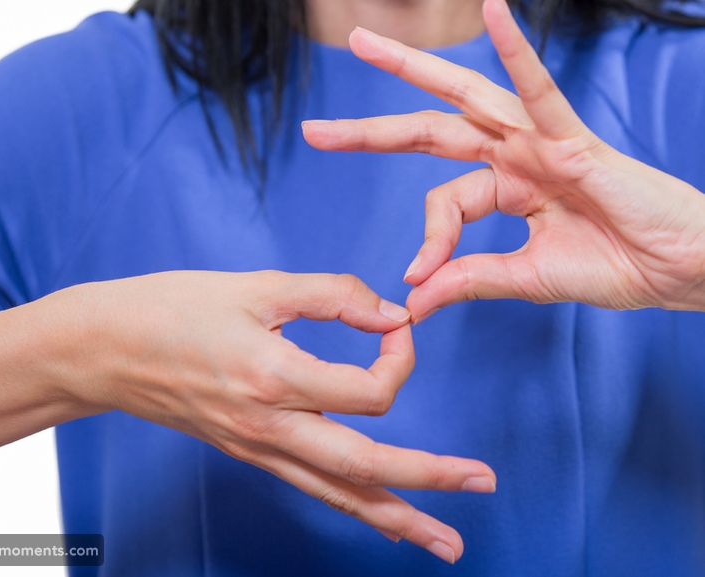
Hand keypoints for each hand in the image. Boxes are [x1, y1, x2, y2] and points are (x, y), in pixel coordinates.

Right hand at [58, 271, 495, 562]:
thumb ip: (332, 294)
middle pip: (368, 467)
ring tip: (446, 541)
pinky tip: (380, 518)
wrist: (106, 350)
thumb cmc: (174, 309)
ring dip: (399, 518)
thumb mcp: (257, 285)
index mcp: (275, 377)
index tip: (397, 327)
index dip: (401, 357)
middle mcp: (271, 427)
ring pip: (340, 495)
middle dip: (431, 478)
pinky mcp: (250, 452)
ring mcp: (259, 449)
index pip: (371, 389)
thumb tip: (389, 314)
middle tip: (482, 484)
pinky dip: (353, 506)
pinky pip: (311, 488)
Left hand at [302, 0, 704, 320]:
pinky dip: (518, 52)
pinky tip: (494, 10)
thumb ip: (468, 279)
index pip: (444, 201)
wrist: (678, 272)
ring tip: (366, 45)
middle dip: (371, 130)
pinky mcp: (575, 141)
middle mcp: (515, 155)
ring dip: (414, 68)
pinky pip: (541, 90)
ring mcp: (541, 142)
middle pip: (430, 131)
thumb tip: (412, 299)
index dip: (427, 240)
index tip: (420, 279)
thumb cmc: (615, 267)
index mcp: (506, 187)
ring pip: (467, 98)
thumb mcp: (524, 277)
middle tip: (315, 128)